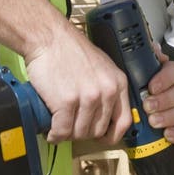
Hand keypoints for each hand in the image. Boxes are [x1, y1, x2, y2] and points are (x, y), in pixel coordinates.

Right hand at [25, 19, 131, 144]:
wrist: (49, 38)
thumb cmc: (71, 50)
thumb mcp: (102, 66)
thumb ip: (107, 88)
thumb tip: (105, 113)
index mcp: (118, 82)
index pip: (124, 121)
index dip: (112, 134)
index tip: (101, 137)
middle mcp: (106, 91)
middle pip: (98, 131)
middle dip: (83, 132)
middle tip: (71, 124)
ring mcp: (87, 97)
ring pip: (79, 133)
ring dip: (67, 133)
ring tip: (59, 124)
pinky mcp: (66, 102)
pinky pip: (62, 131)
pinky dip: (54, 134)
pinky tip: (50, 129)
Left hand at [143, 50, 173, 145]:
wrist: (129, 115)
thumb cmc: (135, 91)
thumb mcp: (134, 73)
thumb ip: (143, 59)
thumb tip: (153, 48)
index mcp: (166, 77)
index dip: (165, 78)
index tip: (151, 86)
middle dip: (164, 100)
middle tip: (148, 106)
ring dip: (168, 117)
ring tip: (153, 121)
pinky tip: (166, 134)